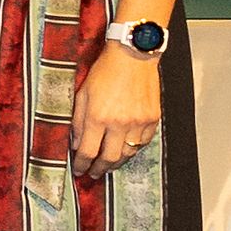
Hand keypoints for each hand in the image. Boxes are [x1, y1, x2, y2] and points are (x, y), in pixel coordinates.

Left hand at [72, 44, 163, 178]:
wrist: (133, 56)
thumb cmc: (104, 72)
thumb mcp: (82, 95)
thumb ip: (78, 122)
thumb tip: (77, 144)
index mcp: (98, 117)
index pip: (88, 152)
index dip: (82, 164)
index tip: (79, 170)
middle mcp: (120, 123)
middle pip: (110, 158)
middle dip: (100, 169)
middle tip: (93, 174)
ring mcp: (139, 122)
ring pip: (128, 153)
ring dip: (117, 163)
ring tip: (108, 166)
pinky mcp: (153, 119)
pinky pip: (143, 142)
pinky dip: (133, 149)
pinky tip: (126, 150)